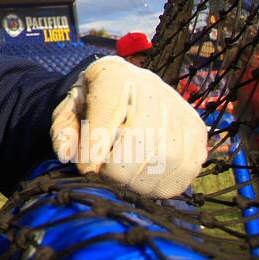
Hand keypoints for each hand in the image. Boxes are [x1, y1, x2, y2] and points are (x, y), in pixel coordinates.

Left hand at [49, 56, 207, 198]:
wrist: (115, 93)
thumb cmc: (87, 107)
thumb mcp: (65, 114)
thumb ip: (63, 133)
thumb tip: (68, 153)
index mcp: (114, 75)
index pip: (108, 117)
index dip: (94, 151)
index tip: (85, 169)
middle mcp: (152, 86)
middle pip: (144, 139)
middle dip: (119, 171)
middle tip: (105, 179)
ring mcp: (178, 107)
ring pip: (169, 157)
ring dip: (142, 181)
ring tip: (123, 182)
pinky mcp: (195, 129)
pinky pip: (188, 167)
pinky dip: (165, 184)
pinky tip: (144, 182)